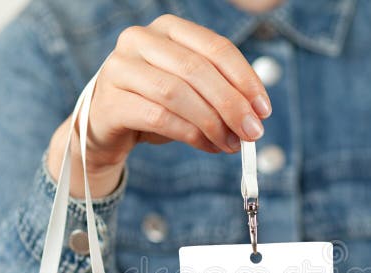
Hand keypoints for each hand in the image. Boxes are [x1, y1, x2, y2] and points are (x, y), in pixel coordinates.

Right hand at [47, 14, 271, 197]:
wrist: (107, 128)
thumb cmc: (155, 105)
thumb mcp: (193, 93)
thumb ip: (221, 95)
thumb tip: (255, 116)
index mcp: (168, 28)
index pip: (215, 47)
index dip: (245, 79)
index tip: (263, 110)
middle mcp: (141, 39)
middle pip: (197, 69)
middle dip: (231, 104)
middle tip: (252, 132)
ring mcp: (120, 67)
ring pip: (177, 93)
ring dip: (212, 123)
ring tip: (231, 144)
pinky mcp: (110, 101)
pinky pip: (158, 117)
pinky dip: (190, 135)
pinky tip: (208, 146)